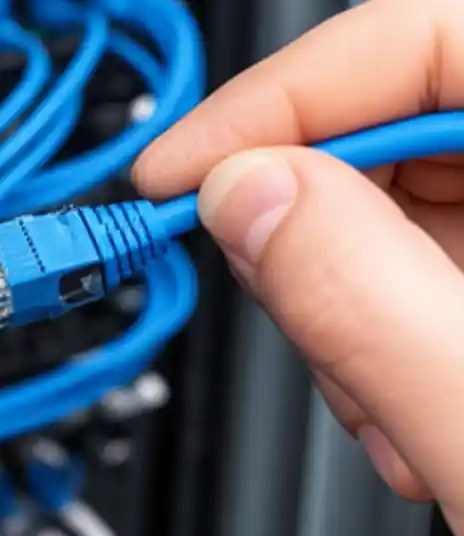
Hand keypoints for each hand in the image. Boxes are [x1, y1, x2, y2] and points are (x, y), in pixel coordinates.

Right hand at [134, 0, 463, 534]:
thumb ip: (362, 298)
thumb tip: (247, 198)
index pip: (431, 39)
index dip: (282, 99)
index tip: (183, 172)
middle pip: (409, 129)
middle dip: (316, 230)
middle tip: (281, 301)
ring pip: (410, 211)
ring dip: (353, 311)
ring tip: (385, 406)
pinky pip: (437, 271)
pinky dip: (389, 341)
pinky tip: (415, 412)